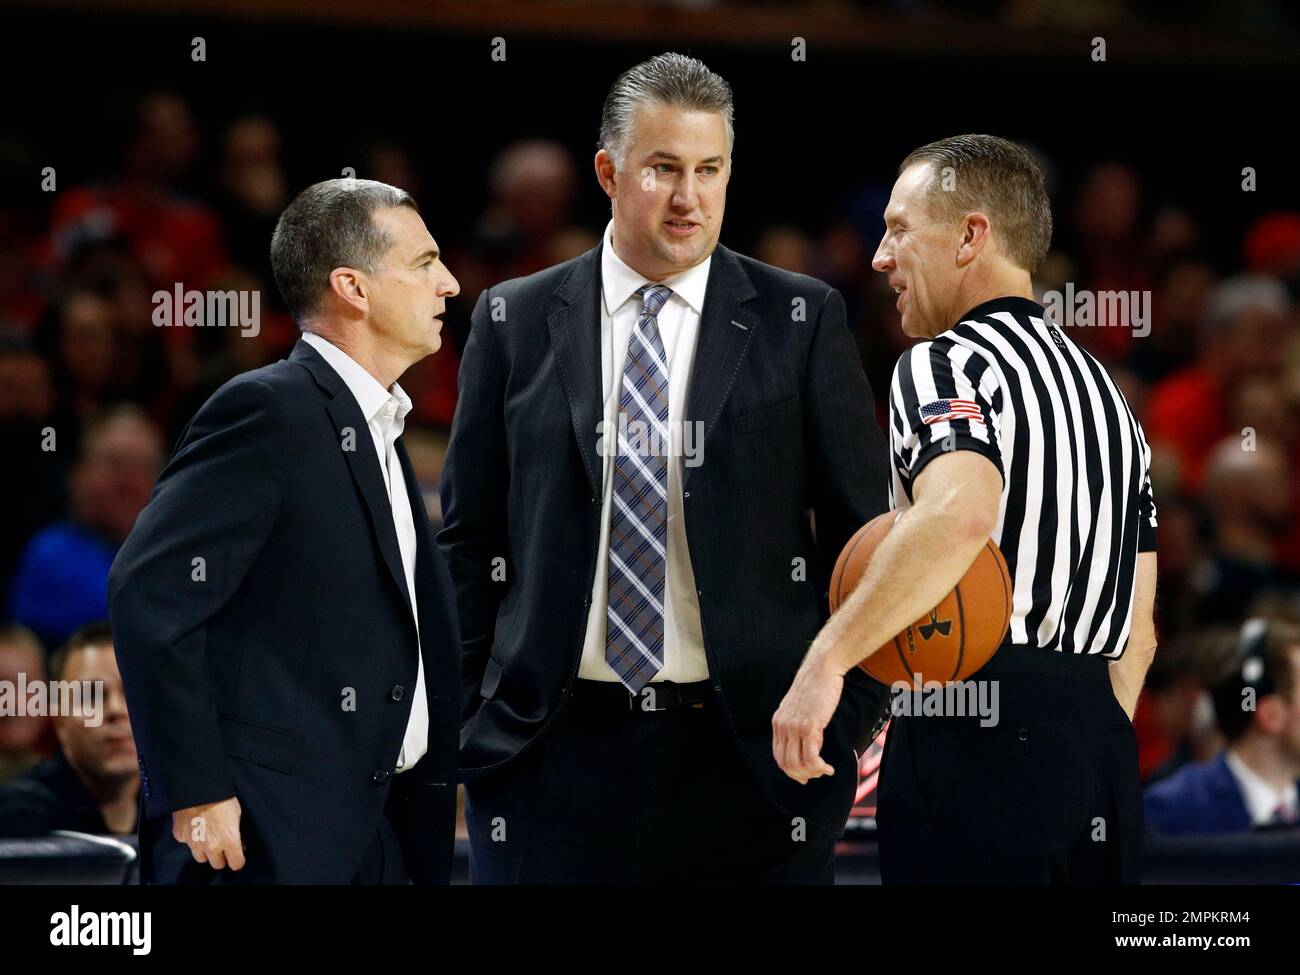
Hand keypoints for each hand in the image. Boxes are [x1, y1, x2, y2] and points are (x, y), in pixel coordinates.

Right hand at [172, 796, 244, 870]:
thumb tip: (239, 844)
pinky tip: (195, 826)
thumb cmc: (221, 796)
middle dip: (221, 857)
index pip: (236, 863)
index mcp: (229, 839)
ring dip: (205, 851)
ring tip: (208, 838)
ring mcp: (194, 842)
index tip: (237, 857)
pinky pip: (187, 844)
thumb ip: (237, 832)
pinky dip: (191, 838)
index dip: (238, 860)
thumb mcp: (237, 813)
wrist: (199, 785)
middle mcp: (211, 845)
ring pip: (200, 858)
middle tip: (222, 847)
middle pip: (217, 864)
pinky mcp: (180, 836)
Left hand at [772, 650, 844, 783]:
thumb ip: (800, 725)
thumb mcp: (800, 708)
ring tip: (824, 771)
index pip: (778, 755)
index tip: (804, 776)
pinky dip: (819, 768)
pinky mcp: (808, 727)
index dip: (790, 770)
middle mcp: (782, 726)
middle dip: (801, 775)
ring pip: (797, 764)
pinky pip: (810, 758)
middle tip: (815, 776)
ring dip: (812, 773)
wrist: (821, 669)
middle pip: (785, 763)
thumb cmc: (815, 686)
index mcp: (778, 722)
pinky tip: (828, 768)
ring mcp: (794, 727)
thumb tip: (809, 746)